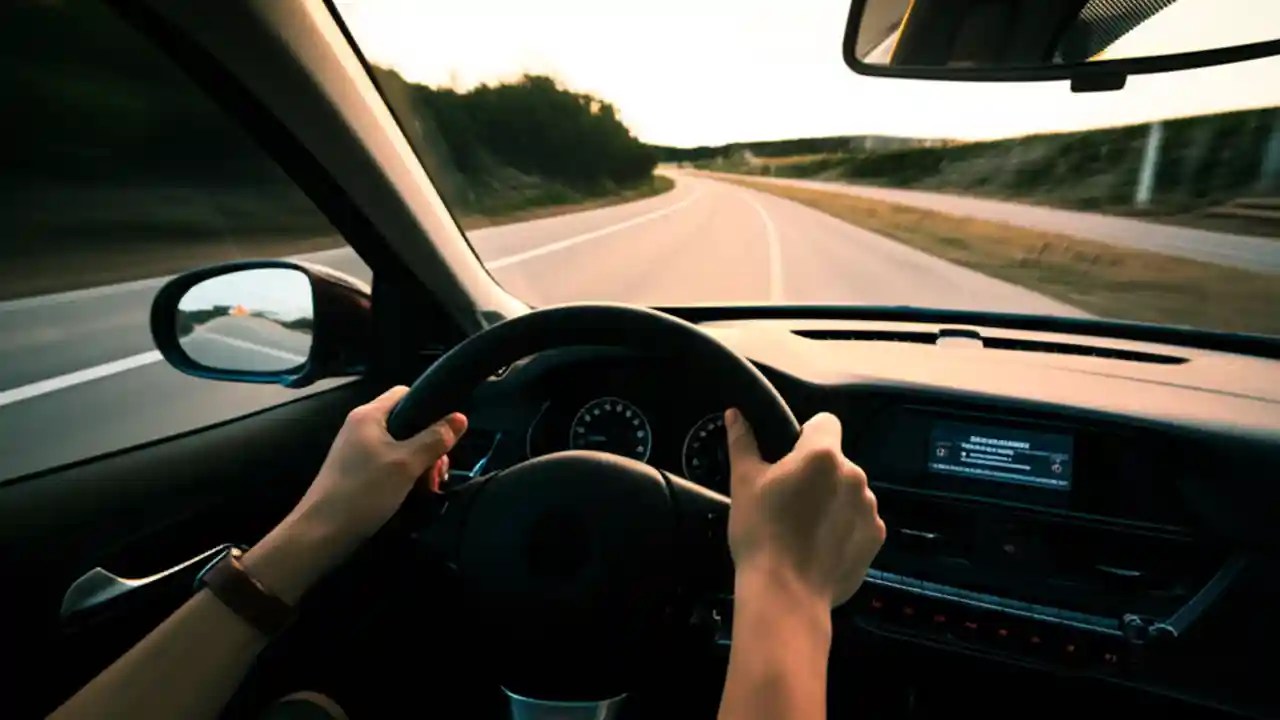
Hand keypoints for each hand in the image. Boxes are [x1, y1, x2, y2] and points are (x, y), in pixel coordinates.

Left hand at [293, 385, 466, 547]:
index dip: (430, 407)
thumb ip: (435, 439)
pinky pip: (390, 464)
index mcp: (368, 415)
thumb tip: (460, 417)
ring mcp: (357, 451)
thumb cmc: (363, 491)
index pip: (405, 393)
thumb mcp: (406, 464)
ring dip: (421, 464)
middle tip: (439, 471)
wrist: (321, 533)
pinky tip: (415, 493)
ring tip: (430, 487)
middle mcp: (361, 427)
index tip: (447, 432)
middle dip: (429, 445)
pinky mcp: (357, 472)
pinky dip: (405, 475)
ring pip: (401, 447)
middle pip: (407, 423)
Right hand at [725, 409, 884, 607]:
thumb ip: (743, 442)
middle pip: (836, 460)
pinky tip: (821, 546)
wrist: (785, 594)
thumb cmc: (760, 533)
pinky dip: (844, 527)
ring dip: (833, 499)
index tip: (788, 460)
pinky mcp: (876, 537)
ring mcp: (869, 508)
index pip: (825, 423)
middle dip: (817, 473)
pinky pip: (859, 520)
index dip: (806, 435)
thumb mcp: (744, 483)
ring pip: (849, 490)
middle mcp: (854, 475)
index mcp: (822, 455)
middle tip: (789, 501)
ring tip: (804, 528)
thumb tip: (735, 414)